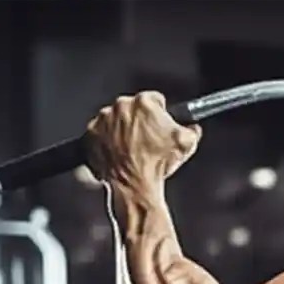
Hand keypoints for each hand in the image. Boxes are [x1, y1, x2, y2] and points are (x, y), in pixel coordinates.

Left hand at [85, 91, 201, 191]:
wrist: (134, 184)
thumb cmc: (156, 163)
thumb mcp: (187, 144)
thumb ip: (192, 129)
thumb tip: (192, 128)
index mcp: (144, 103)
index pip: (155, 99)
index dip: (160, 112)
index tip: (160, 122)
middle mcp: (121, 106)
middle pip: (133, 107)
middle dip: (141, 120)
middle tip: (148, 138)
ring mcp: (103, 119)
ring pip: (116, 118)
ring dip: (124, 128)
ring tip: (134, 147)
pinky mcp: (91, 133)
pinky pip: (101, 131)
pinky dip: (108, 139)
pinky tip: (120, 151)